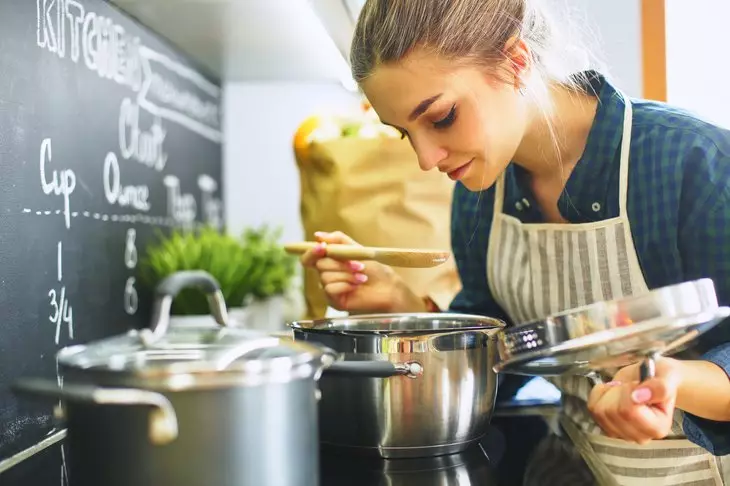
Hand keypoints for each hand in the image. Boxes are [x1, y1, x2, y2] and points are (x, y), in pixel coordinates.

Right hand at [300, 231, 424, 313]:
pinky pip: (330, 289)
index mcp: (328, 261)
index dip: (311, 252)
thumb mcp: (356, 249)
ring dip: (346, 275)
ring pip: (326, 277)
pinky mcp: (333, 301)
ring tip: (361, 277)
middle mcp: (325, 275)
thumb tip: (317, 235)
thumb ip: (338, 240)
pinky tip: (356, 286)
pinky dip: (345, 285)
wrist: (387, 287)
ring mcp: (328, 288)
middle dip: (340, 263)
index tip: (322, 247)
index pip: (309, 257)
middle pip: (319, 265)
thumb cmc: (373, 268)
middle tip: (358, 265)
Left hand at [587, 357, 683, 443]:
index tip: (638, 384)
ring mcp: (622, 433)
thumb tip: (639, 396)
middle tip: (632, 386)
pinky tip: (613, 392)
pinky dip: (599, 395)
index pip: (630, 412)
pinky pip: (593, 408)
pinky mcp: (607, 426)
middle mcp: (641, 435)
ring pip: (600, 411)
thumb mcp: (668, 376)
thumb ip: (660, 387)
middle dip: (618, 390)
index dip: (628, 391)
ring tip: (623, 389)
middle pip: (612, 412)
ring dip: (608, 392)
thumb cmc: (661, 378)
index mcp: (658, 427)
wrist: (652, 378)